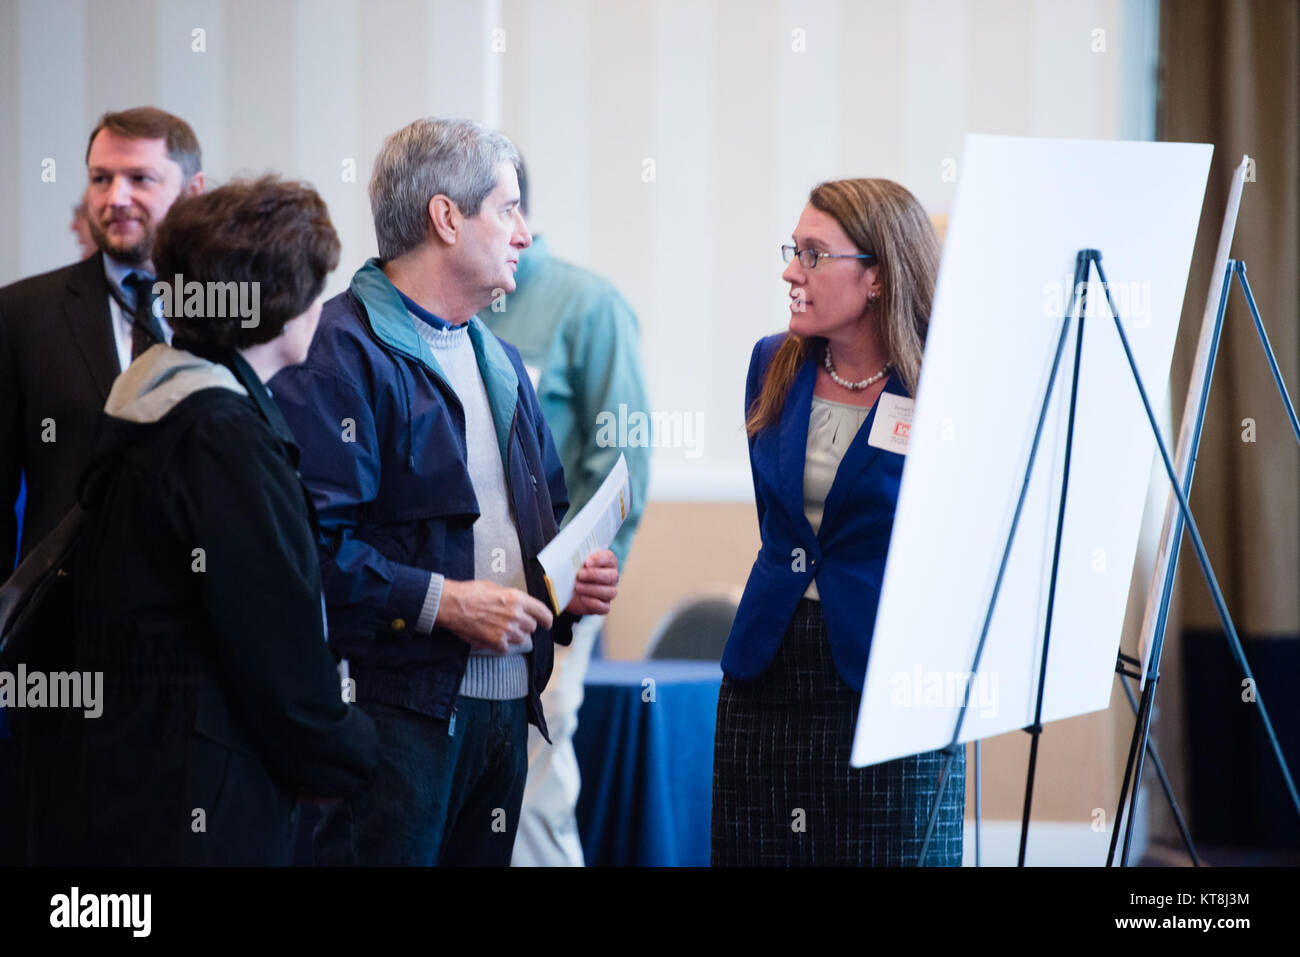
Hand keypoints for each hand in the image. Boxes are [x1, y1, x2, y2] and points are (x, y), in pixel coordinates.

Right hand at [436, 579, 553, 653]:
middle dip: (524, 626)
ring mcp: (507, 630)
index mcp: (517, 599)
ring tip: (501, 629)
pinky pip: (506, 648)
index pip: (542, 612)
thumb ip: (510, 597)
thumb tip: (517, 603)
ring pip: (521, 639)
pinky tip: (493, 637)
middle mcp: (515, 615)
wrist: (452, 605)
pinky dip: (501, 645)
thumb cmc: (469, 593)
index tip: (546, 624)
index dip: (546, 620)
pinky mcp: (496, 642)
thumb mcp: (495, 587)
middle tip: (513, 623)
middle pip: (531, 627)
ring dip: (514, 636)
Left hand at [565, 549, 618, 616]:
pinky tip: (583, 598)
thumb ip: (576, 558)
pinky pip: (604, 607)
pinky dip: (593, 603)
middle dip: (595, 575)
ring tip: (577, 587)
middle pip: (612, 576)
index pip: (609, 558)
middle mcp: (611, 577)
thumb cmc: (572, 572)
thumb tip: (572, 556)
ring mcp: (609, 592)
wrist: (565, 591)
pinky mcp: (604, 606)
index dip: (599, 559)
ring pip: (610, 592)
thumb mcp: (573, 562)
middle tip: (580, 575)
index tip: (587, 562)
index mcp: (607, 562)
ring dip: (592, 589)